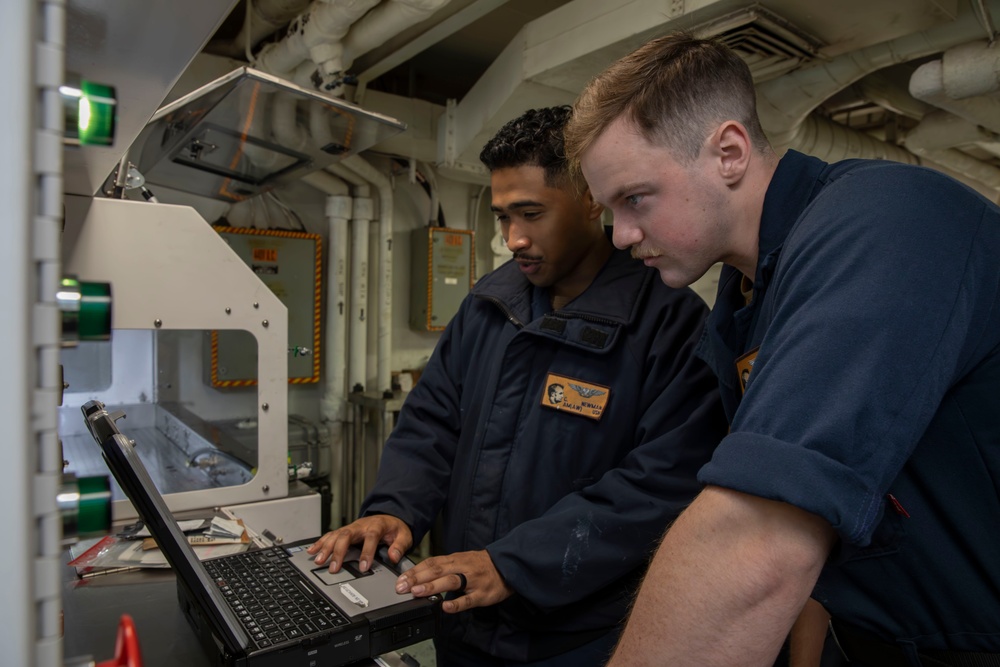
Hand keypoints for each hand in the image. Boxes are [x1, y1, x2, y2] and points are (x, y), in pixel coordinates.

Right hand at [305, 515, 411, 573]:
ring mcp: (351, 528)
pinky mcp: (344, 531)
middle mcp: (361, 526)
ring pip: (336, 535)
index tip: (364, 567)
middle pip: (347, 535)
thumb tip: (394, 556)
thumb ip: (400, 546)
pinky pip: (330, 535)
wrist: (388, 517)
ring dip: (326, 548)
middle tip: (334, 567)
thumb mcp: (404, 535)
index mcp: (376, 526)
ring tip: (318, 560)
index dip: (367, 552)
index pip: (370, 538)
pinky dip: (320, 542)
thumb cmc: (394, 528)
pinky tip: (311, 550)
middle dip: (339, 551)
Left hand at [395, 550, 512, 613]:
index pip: (432, 562)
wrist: (507, 566)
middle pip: (437, 570)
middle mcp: (462, 567)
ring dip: (432, 587)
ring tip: (417, 592)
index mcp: (455, 559)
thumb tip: (420, 575)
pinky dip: (456, 603)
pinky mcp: (482, 594)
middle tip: (401, 586)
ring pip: (451, 581)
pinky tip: (445, 607)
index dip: (415, 570)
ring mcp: (472, 580)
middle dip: (417, 578)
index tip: (400, 579)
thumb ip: (443, 567)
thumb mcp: (461, 560)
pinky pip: (468, 599)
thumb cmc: (481, 565)